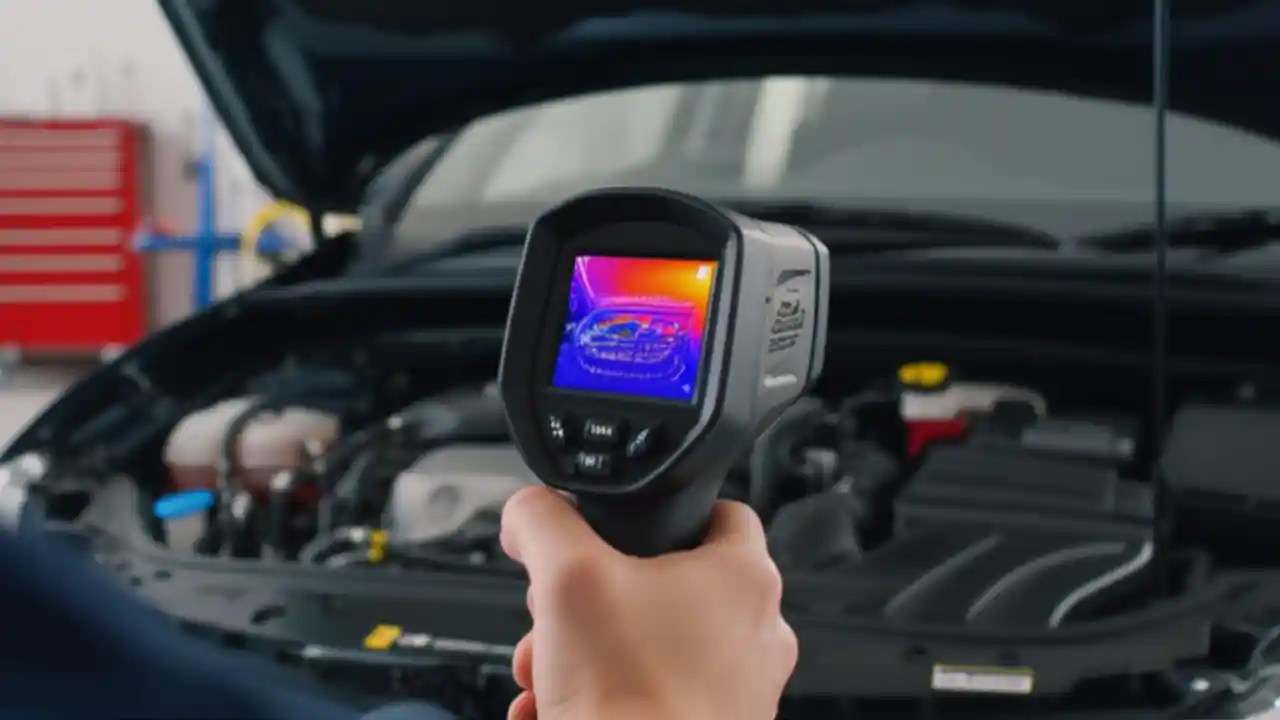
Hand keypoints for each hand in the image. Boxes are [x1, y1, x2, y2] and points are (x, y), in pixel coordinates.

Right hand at [501, 486, 797, 719]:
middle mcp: (758, 633)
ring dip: (589, 654)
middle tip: (555, 619)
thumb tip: (528, 511)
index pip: (718, 511)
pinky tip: (557, 711)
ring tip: (546, 674)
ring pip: (652, 646)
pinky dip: (605, 699)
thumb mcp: (565, 577)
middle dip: (593, 603)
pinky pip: (654, 697)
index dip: (659, 513)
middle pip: (664, 586)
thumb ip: (543, 521)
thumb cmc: (630, 699)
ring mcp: (741, 689)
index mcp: (745, 577)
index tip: (615, 532)